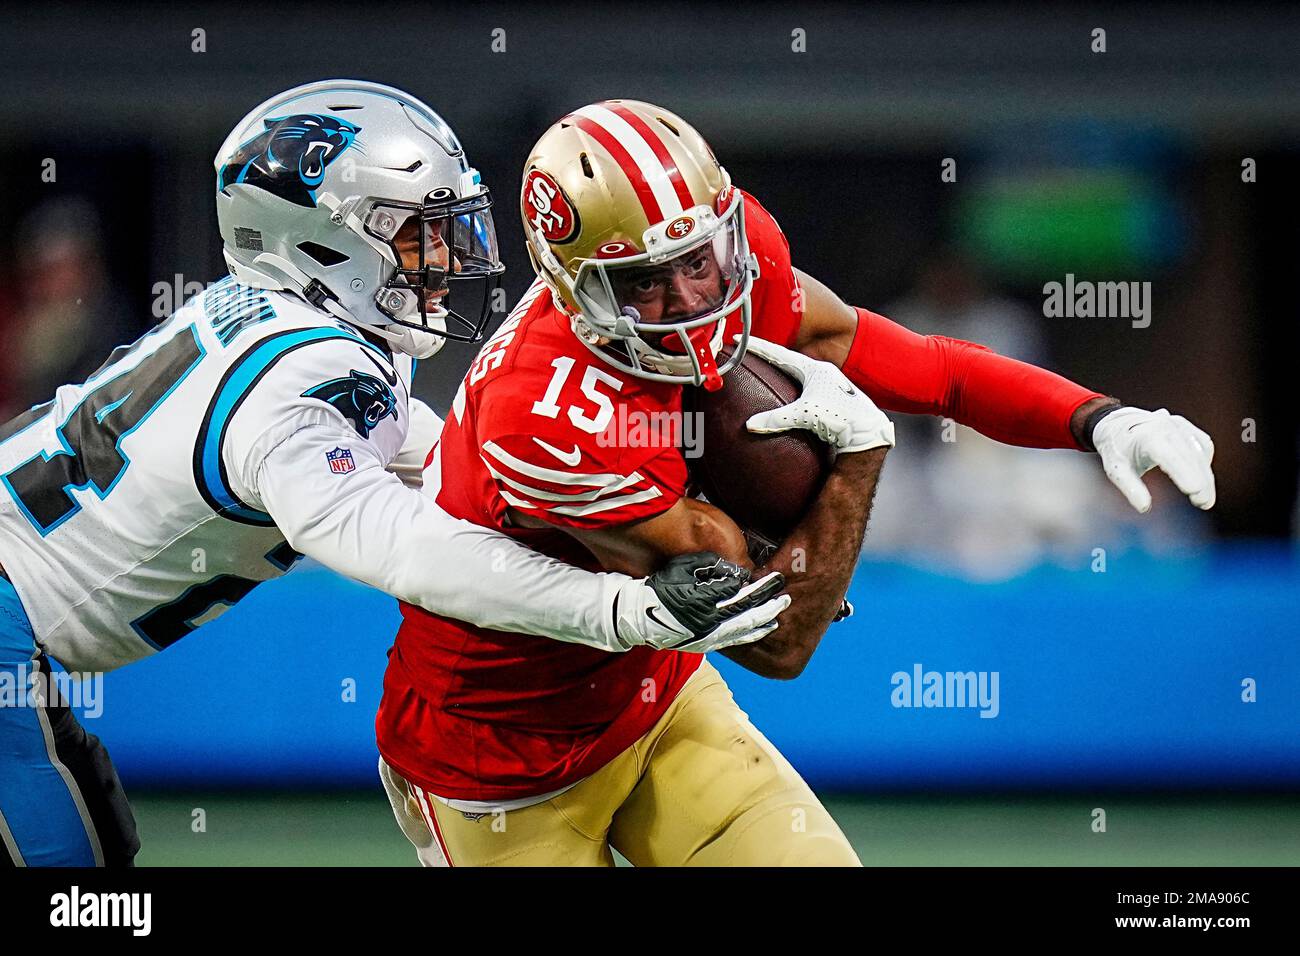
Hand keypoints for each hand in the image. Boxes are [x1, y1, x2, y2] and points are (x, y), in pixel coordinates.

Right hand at [616, 552, 789, 652]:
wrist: (637, 616)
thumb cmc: (658, 587)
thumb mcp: (681, 567)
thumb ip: (707, 565)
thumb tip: (732, 568)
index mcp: (703, 600)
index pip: (738, 592)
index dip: (757, 585)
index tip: (770, 577)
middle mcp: (708, 621)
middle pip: (747, 612)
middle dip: (769, 602)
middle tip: (784, 593)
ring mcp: (707, 636)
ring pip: (744, 629)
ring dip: (764, 620)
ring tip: (779, 611)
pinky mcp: (704, 645)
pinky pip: (734, 640)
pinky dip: (750, 634)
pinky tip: (762, 629)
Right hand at [740, 336, 894, 452]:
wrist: (869, 431)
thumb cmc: (841, 418)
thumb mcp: (805, 415)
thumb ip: (776, 419)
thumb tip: (749, 425)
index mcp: (814, 369)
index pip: (779, 353)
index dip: (758, 346)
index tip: (741, 338)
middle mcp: (823, 373)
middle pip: (789, 359)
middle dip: (769, 355)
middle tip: (750, 350)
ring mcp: (829, 385)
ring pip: (799, 373)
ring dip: (782, 370)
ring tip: (766, 370)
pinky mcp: (832, 398)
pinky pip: (805, 387)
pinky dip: (792, 387)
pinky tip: (788, 396)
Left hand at [1092, 407, 1215, 512]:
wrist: (1117, 424)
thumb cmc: (1116, 449)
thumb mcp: (1115, 470)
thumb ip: (1130, 488)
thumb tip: (1144, 508)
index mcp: (1146, 437)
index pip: (1169, 456)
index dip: (1183, 473)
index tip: (1194, 491)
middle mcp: (1165, 427)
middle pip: (1190, 456)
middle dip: (1201, 481)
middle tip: (1205, 504)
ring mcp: (1178, 425)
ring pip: (1200, 452)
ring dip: (1206, 476)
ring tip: (1205, 500)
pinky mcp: (1187, 427)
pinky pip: (1202, 446)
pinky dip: (1204, 464)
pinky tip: (1203, 480)